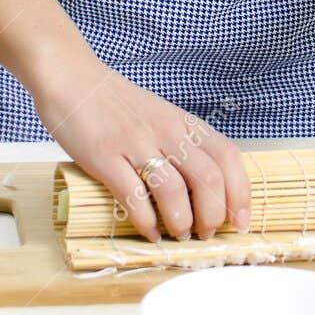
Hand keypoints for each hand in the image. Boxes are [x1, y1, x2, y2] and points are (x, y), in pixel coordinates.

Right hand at [31, 55, 251, 242]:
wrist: (73, 78)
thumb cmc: (119, 104)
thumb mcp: (162, 117)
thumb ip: (183, 145)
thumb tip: (206, 190)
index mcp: (184, 123)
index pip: (228, 157)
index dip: (240, 193)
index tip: (240, 221)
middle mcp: (166, 131)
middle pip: (208, 179)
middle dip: (212, 216)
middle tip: (205, 234)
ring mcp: (136, 143)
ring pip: (173, 191)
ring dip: (181, 223)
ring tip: (178, 235)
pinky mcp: (104, 156)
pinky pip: (132, 196)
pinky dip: (145, 222)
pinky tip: (149, 232)